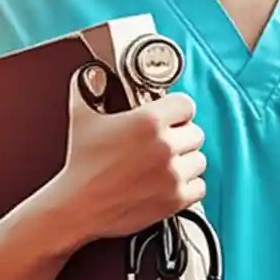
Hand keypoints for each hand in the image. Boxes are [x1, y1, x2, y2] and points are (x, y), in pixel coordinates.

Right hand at [45, 70, 206, 246]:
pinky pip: (200, 186)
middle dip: (181, 136)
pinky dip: (189, 186)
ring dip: (186, 161)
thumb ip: (89, 87)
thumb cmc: (81, 164)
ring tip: (165, 164)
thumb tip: (92, 73)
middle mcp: (165, 146)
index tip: (170, 117)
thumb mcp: (82, 118)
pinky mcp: (176, 199)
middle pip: (196, 132)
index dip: (176, 110)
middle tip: (163, 143)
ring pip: (199, 160)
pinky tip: (170, 182)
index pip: (186, 105)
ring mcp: (173, 175)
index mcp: (149, 121)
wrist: (79, 206)